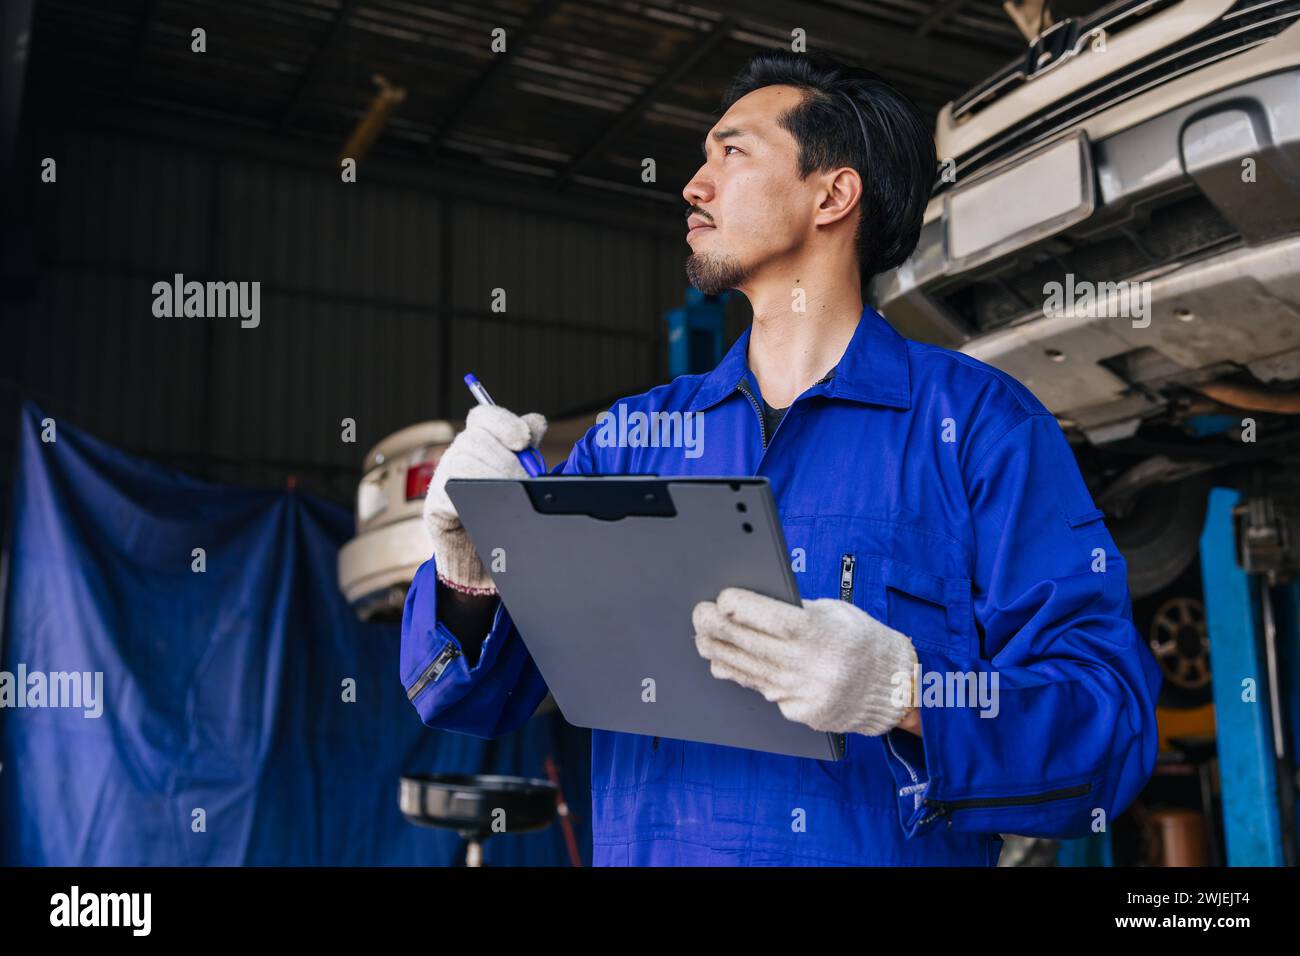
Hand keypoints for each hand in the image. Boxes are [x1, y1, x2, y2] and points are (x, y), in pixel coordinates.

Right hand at [423, 404, 546, 593]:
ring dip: (493, 475)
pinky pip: (450, 490)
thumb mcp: (520, 479)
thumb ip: (527, 450)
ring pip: (464, 460)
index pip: (484, 417)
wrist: (483, 561)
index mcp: (480, 444)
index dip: (504, 423)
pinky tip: (491, 504)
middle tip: (525, 479)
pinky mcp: (435, 506)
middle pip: (477, 438)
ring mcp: (444, 479)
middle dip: (506, 459)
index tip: (524, 440)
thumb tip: (537, 422)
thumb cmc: (504, 517)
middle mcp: (459, 456)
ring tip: (514, 494)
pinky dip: (473, 493)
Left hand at [692, 587, 918, 736]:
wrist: (894, 689)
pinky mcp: (799, 711)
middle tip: (699, 615)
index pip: (769, 617)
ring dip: (719, 653)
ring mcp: (803, 692)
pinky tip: (723, 664)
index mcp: (821, 633)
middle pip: (750, 644)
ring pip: (748, 670)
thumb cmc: (863, 641)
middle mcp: (810, 665)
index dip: (740, 607)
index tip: (722, 597)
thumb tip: (749, 607)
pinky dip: (742, 675)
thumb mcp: (835, 614)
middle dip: (717, 627)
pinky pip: (763, 690)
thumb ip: (795, 611)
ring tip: (702, 638)